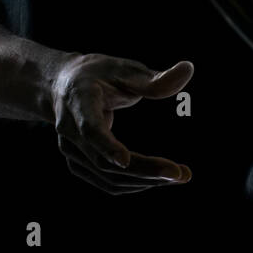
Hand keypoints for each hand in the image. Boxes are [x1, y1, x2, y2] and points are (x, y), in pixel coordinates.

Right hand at [50, 53, 193, 193]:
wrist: (64, 85)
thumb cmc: (100, 74)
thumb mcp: (126, 69)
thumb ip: (156, 78)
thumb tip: (189, 68)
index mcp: (79, 100)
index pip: (89, 128)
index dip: (106, 146)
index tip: (125, 160)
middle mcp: (69, 129)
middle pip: (104, 162)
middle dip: (145, 170)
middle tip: (181, 174)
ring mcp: (70, 150)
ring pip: (107, 177)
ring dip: (144, 181)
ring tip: (180, 175)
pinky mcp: (77, 164)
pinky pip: (106, 182)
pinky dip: (134, 184)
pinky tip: (159, 177)